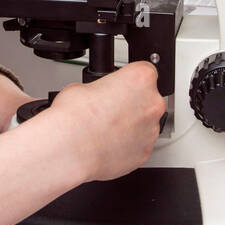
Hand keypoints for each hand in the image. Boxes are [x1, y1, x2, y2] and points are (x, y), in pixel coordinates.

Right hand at [42, 62, 164, 181]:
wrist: (72, 149)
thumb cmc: (76, 118)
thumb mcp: (81, 85)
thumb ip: (99, 88)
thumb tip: (96, 95)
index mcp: (140, 78)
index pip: (144, 71)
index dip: (128, 79)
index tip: (119, 86)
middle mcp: (152, 103)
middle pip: (148, 98)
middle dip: (131, 103)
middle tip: (109, 109)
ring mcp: (151, 130)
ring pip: (145, 123)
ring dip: (130, 124)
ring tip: (106, 128)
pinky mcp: (145, 152)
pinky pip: (140, 144)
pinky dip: (128, 144)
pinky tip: (108, 142)